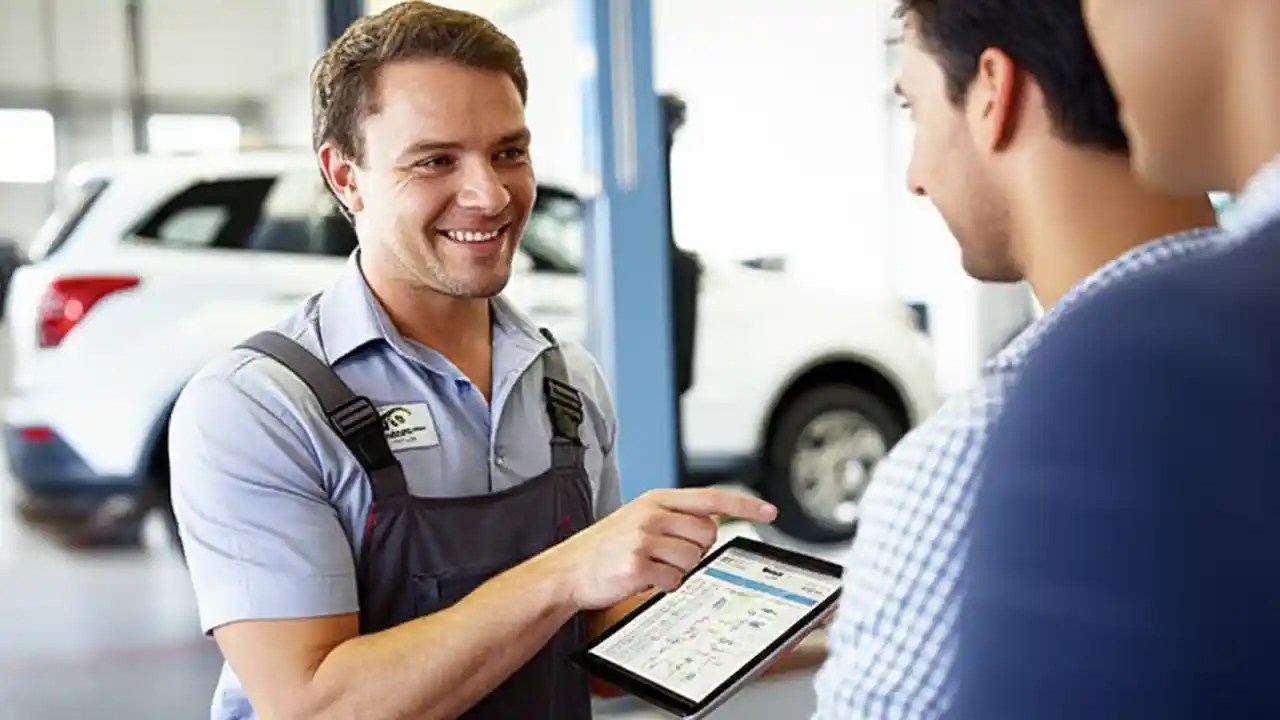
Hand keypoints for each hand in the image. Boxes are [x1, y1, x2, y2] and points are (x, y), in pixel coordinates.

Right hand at [547, 488, 776, 610]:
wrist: (567, 569)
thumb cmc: (605, 548)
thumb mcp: (638, 519)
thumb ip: (672, 519)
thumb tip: (710, 531)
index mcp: (656, 500)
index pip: (711, 498)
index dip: (744, 505)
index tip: (770, 511)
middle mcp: (653, 514)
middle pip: (709, 534)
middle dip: (697, 550)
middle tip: (669, 556)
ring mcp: (645, 538)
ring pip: (694, 559)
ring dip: (678, 570)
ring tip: (650, 567)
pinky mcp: (638, 564)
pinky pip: (675, 580)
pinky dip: (664, 586)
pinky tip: (642, 580)